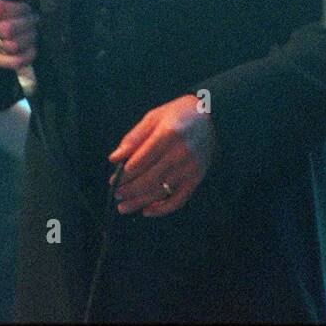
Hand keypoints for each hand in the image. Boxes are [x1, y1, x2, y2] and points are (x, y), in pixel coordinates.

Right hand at [0, 0, 37, 70]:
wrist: (4, 25)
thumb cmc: (12, 5)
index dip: (18, 9)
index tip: (26, 7)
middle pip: (6, 29)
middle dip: (26, 23)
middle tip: (33, 19)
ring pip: (11, 44)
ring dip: (28, 37)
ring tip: (32, 31)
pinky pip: (11, 60)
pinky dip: (26, 54)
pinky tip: (31, 47)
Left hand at [110, 95, 213, 217]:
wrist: (213, 116)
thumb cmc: (180, 114)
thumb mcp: (154, 117)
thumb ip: (134, 137)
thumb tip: (114, 158)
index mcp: (168, 134)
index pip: (140, 161)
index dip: (124, 175)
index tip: (113, 180)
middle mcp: (181, 152)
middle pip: (149, 179)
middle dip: (129, 190)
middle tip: (116, 195)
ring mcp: (191, 167)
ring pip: (161, 191)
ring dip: (140, 202)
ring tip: (124, 207)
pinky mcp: (197, 177)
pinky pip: (179, 199)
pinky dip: (163, 209)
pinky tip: (148, 211)